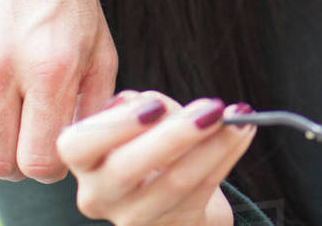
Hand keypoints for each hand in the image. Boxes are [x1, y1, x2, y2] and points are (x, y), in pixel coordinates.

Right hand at [59, 91, 256, 225]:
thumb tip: (159, 107)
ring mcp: (133, 217)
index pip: (78, 145)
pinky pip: (204, 189)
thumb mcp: (143, 121)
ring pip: (175, 182)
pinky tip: (243, 133)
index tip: (156, 106)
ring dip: (215, 144)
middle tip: (213, 108)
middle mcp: (99, 194)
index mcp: (84, 159)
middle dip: (176, 134)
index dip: (116, 126)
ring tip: (239, 118)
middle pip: (127, 169)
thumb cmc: (154, 147)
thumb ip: (146, 107)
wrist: (175, 194)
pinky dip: (228, 155)